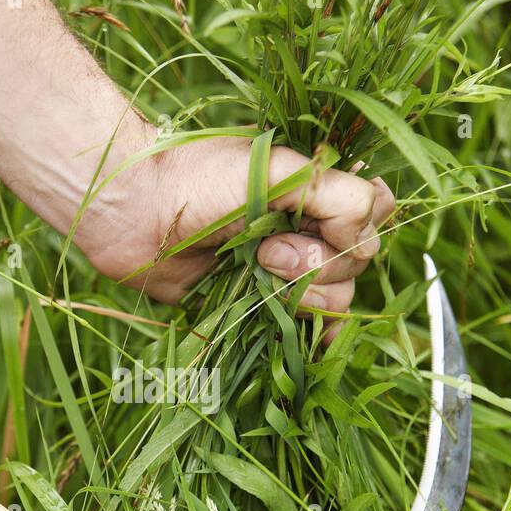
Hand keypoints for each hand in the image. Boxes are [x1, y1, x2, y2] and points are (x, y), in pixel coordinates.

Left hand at [83, 134, 395, 338]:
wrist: (135, 213)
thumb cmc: (200, 180)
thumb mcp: (280, 170)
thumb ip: (339, 197)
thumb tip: (367, 242)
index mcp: (317, 190)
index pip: (375, 212)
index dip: (358, 225)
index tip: (320, 219)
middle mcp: (308, 229)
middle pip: (358, 263)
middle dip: (319, 260)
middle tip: (268, 245)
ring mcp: (285, 270)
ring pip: (337, 299)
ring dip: (302, 291)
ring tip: (255, 266)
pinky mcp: (259, 305)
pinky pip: (308, 331)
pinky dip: (316, 338)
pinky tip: (311, 341)